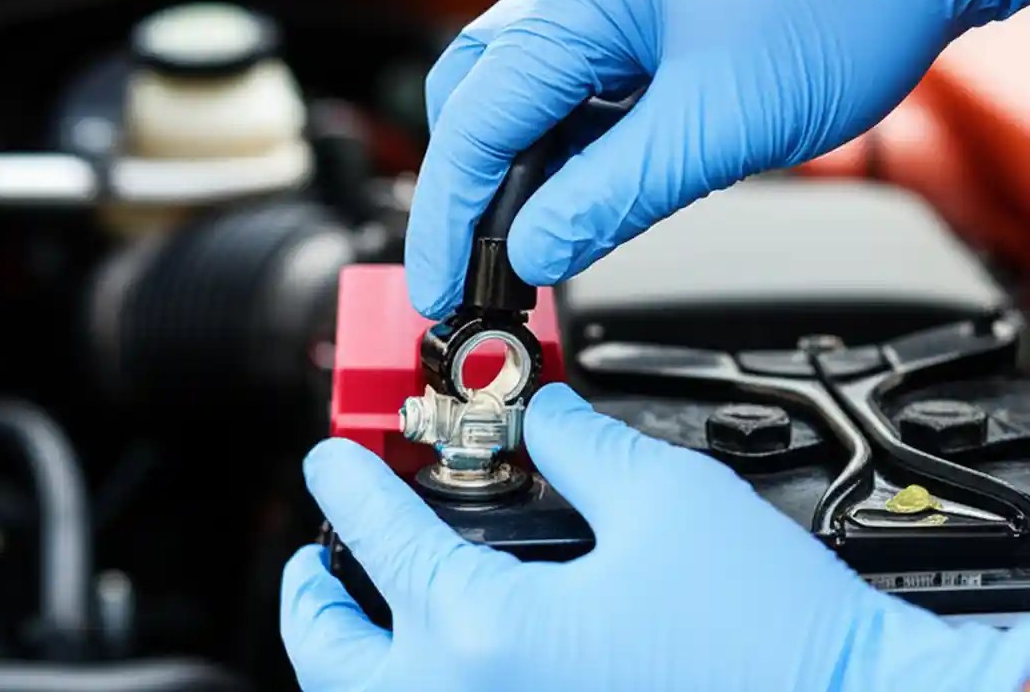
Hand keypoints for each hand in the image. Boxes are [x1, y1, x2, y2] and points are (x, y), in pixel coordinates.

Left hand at [280, 383, 1029, 691]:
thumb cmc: (773, 636)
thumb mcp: (666, 498)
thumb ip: (578, 444)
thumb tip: (544, 417)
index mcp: (485, 631)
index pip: (377, 537)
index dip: (346, 480)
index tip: (334, 458)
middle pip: (329, 659)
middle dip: (308, 597)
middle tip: (316, 555)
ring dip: (347, 659)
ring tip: (361, 614)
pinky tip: (442, 665)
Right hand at [405, 0, 1029, 318]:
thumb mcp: (719, 123)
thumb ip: (612, 195)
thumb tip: (538, 251)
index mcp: (577, 0)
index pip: (474, 122)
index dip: (449, 219)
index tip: (442, 288)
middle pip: (475, 101)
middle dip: (466, 192)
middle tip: (476, 273)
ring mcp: (605, 9)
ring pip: (521, 102)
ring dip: (515, 179)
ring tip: (527, 251)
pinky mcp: (637, 31)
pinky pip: (573, 99)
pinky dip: (563, 158)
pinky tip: (576, 202)